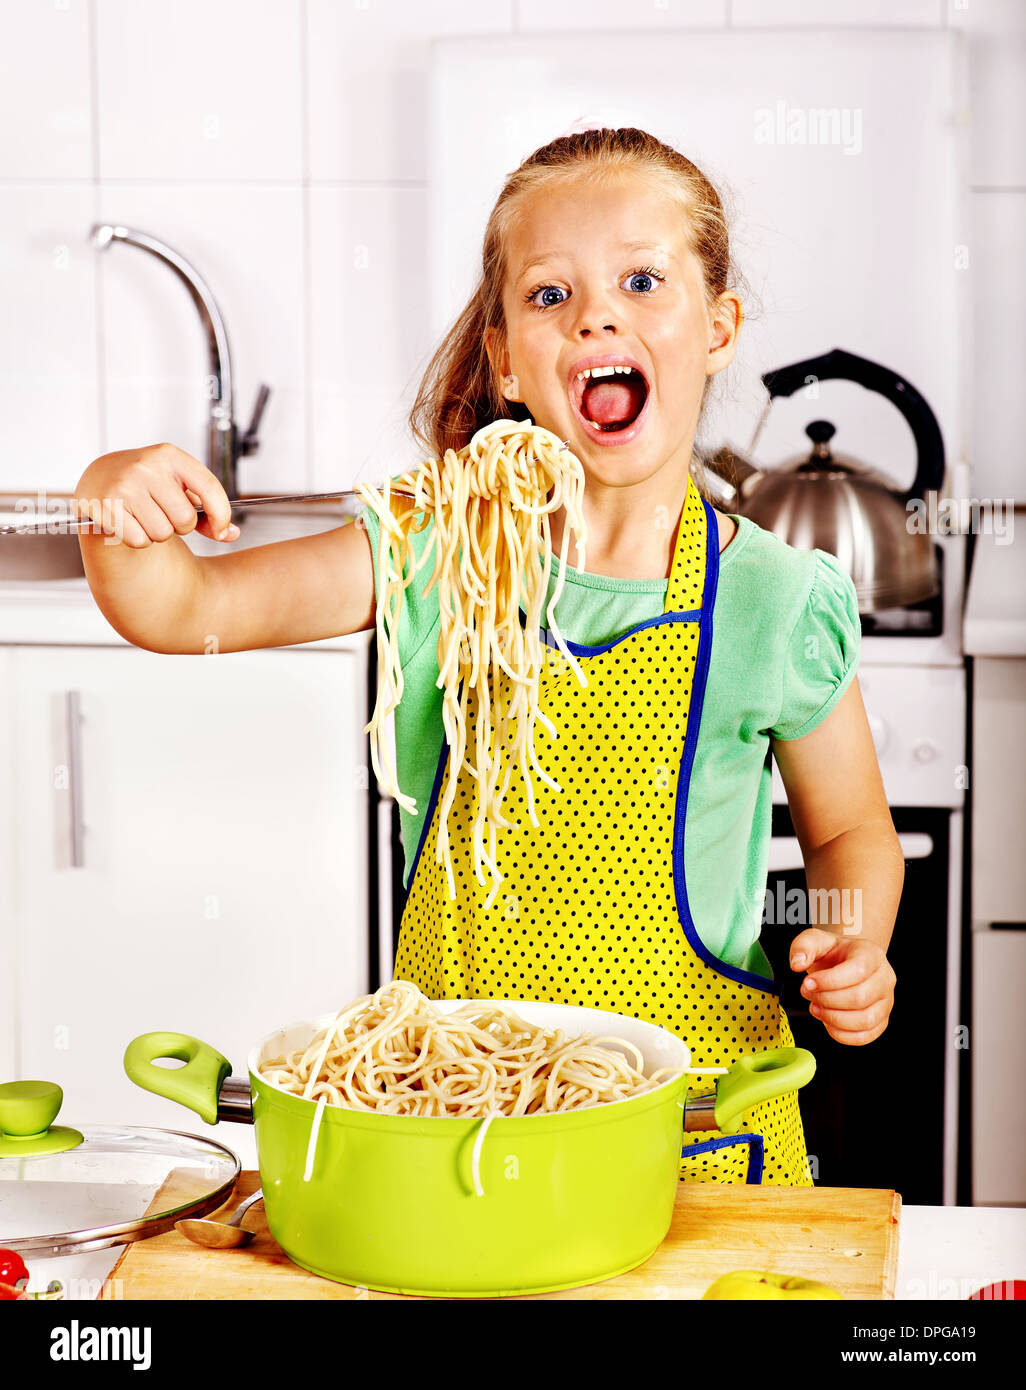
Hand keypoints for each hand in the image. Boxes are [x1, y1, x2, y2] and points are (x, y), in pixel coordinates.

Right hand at [74, 443, 238, 547]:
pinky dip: (138, 540)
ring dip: (157, 534)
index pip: (209, 487)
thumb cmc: (146, 483)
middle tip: (163, 514)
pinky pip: (139, 540)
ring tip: (144, 516)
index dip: (221, 514)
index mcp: (170, 456)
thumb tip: (230, 534)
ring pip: (161, 533)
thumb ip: (206, 510)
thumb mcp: (177, 485)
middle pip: (185, 519)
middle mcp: (147, 467)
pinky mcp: (106, 505)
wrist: (99, 475)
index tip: (222, 529)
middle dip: (179, 526)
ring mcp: (125, 485)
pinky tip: (129, 523)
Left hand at [789, 928, 894, 1044]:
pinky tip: (826, 1021)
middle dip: (827, 999)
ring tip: (815, 1007)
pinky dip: (841, 1034)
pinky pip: (865, 1036)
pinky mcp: (880, 1021)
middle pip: (860, 998)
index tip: (807, 982)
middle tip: (808, 993)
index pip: (858, 971)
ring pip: (865, 1020)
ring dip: (833, 1018)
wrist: (845, 963)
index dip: (830, 981)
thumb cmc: (833, 953)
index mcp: (872, 955)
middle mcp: (885, 978)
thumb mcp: (815, 940)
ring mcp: (886, 1002)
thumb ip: (803, 946)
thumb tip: (797, 964)